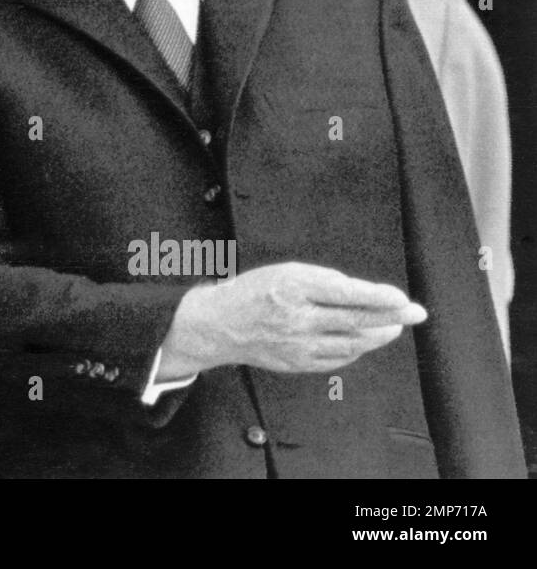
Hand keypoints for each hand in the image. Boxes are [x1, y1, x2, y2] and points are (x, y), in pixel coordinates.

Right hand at [159, 262, 426, 376]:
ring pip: (350, 344)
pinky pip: (336, 360)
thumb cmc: (254, 291)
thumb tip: (361, 293)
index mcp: (293, 288)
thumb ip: (321, 280)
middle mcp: (297, 318)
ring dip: (377, 336)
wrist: (219, 324)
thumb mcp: (284, 271)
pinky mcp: (297, 363)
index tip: (401, 297)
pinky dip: (354, 351)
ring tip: (394, 328)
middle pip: (355, 320)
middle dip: (391, 316)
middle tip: (415, 313)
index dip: (377, 297)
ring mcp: (298, 344)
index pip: (346, 293)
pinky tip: (363, 342)